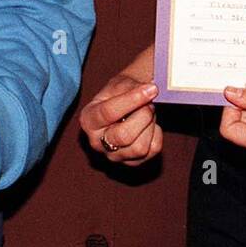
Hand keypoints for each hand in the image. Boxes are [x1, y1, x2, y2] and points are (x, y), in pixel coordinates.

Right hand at [78, 46, 159, 165]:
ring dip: (150, 126)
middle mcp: (96, 142)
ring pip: (139, 148)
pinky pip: (152, 150)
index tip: (152, 89)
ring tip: (148, 113)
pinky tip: (149, 125)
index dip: (132, 100)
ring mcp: (114, 156)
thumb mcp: (119, 84)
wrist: (126, 104)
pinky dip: (157, 134)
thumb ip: (131, 87)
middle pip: (124, 136)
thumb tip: (150, 91)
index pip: (108, 113)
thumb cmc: (119, 92)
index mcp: (88, 119)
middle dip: (143, 116)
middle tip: (150, 103)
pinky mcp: (132, 163)